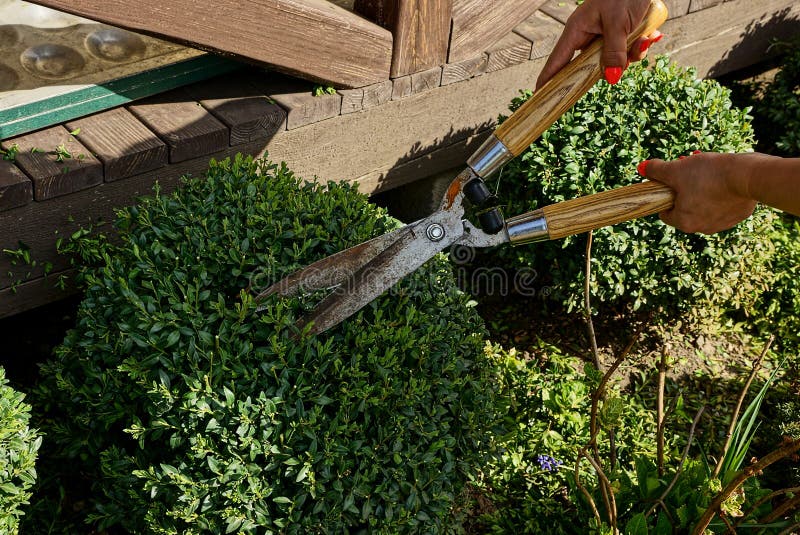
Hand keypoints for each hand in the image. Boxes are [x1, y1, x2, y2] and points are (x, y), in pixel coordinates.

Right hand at [536, 0, 658, 88]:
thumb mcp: (619, 24)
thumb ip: (614, 51)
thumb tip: (611, 78)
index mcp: (577, 31)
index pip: (557, 61)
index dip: (548, 80)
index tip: (539, 96)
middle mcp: (587, 36)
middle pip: (589, 66)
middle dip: (611, 66)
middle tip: (626, 60)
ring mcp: (602, 37)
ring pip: (612, 61)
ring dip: (630, 55)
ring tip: (643, 39)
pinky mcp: (617, 36)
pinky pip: (625, 53)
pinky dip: (638, 47)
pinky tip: (648, 35)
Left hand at [638, 152, 759, 233]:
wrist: (748, 176)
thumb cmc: (708, 175)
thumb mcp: (676, 169)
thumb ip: (657, 170)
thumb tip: (642, 168)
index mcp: (684, 222)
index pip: (666, 213)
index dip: (666, 196)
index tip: (673, 182)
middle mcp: (702, 228)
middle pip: (685, 208)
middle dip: (685, 190)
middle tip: (691, 172)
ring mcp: (722, 224)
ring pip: (705, 206)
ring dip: (703, 190)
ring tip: (708, 172)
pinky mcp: (739, 215)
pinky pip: (723, 204)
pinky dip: (721, 193)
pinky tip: (724, 178)